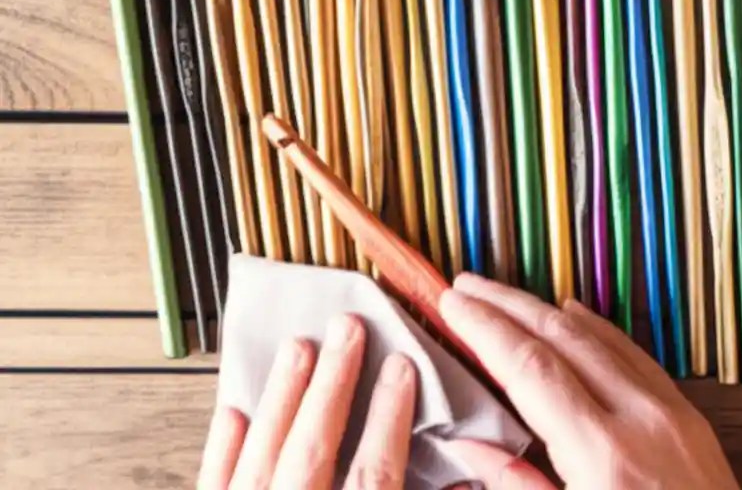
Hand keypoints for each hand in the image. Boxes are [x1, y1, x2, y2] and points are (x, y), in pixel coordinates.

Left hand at [197, 315, 417, 489]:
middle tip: (347, 329)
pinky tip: (233, 413)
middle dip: (332, 383)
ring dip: (281, 398)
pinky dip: (222, 450)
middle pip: (314, 448)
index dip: (390, 416)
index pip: (373, 471)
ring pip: (262, 456)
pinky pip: (214, 485)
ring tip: (296, 347)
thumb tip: (465, 479)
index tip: (400, 367)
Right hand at [439, 274, 738, 488]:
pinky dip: (596, 329)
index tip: (453, 303)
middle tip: (466, 287)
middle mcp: (640, 419)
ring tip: (505, 297)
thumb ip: (517, 486)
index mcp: (602, 456)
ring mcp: (671, 412)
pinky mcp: (690, 415)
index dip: (485, 328)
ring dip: (546, 310)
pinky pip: (634, 354)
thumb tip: (470, 446)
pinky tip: (573, 315)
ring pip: (599, 337)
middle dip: (508, 305)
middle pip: (561, 336)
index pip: (529, 367)